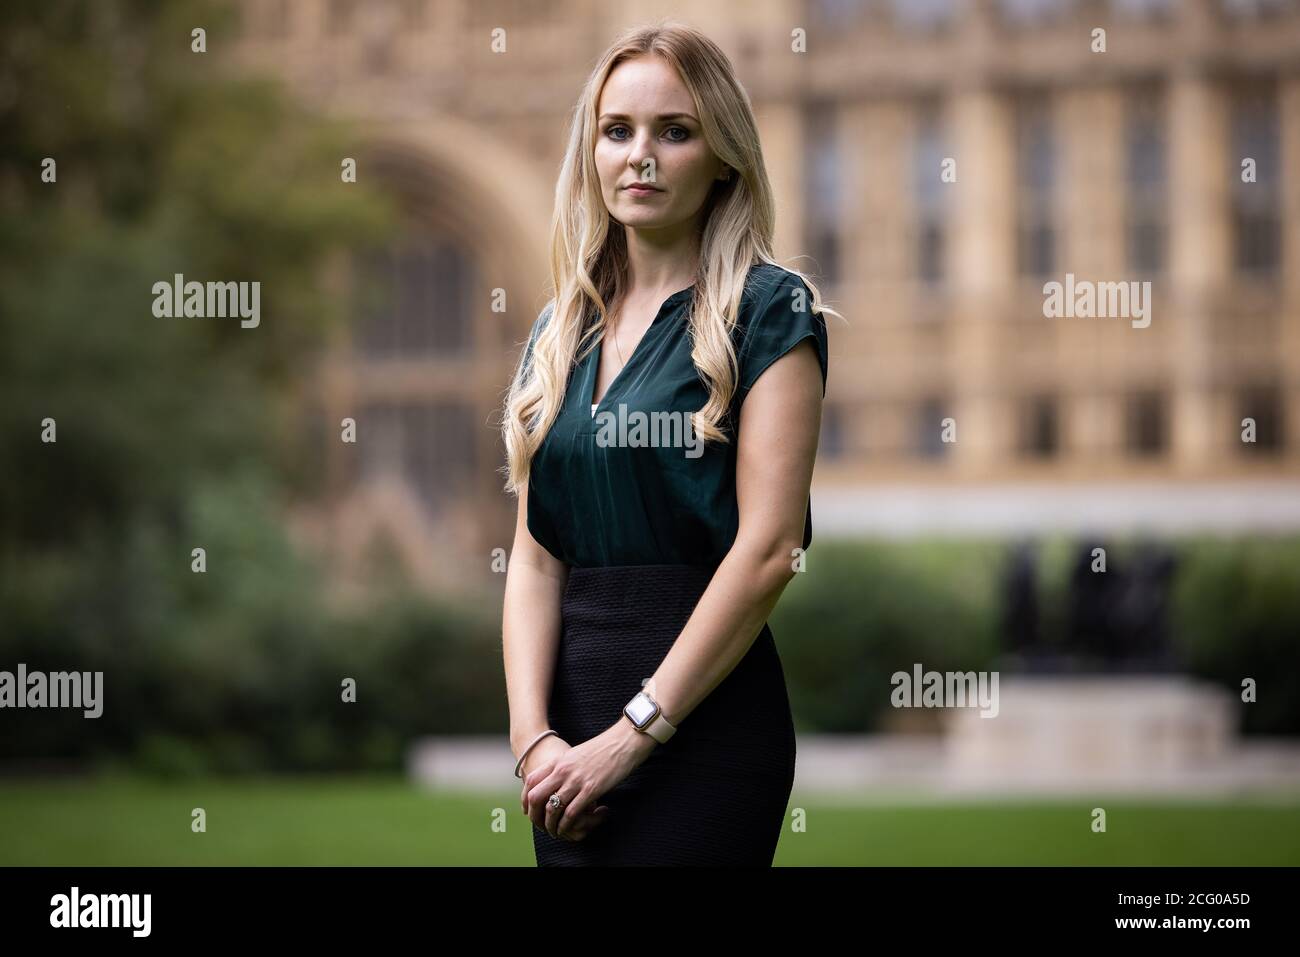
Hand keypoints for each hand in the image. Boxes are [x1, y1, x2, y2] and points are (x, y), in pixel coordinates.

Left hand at [522, 720, 657, 841]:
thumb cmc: (602, 749)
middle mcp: (563, 771)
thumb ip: (563, 767)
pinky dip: (567, 825)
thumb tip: (555, 780)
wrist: (623, 742)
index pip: (531, 781)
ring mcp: (576, 781)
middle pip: (536, 797)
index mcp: (558, 761)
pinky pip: (571, 813)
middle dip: (534, 816)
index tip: (528, 810)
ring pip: (552, 809)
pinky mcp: (591, 790)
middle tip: (539, 826)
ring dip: (551, 825)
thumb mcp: (576, 754)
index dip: (526, 798)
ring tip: (554, 833)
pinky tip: (567, 830)